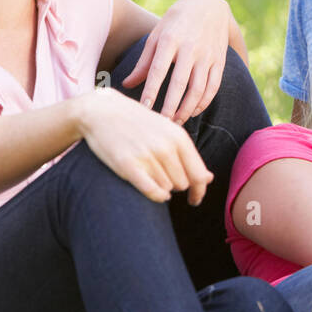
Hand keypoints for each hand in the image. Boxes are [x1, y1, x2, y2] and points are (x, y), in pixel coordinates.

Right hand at [78, 88, 212, 203]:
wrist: (102, 111)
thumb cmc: (137, 123)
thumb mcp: (168, 132)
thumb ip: (188, 156)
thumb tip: (209, 179)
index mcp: (179, 137)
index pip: (199, 175)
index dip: (199, 191)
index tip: (195, 200)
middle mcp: (166, 147)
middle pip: (183, 184)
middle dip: (176, 185)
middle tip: (162, 176)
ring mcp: (147, 156)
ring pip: (167, 188)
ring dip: (162, 187)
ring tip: (150, 173)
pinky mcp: (128, 165)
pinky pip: (152, 192)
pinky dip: (156, 196)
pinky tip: (153, 191)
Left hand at [121, 0, 234, 122]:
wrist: (210, 6)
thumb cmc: (176, 22)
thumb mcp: (157, 35)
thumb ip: (144, 62)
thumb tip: (127, 85)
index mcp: (170, 40)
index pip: (158, 70)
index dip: (151, 91)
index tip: (144, 109)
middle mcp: (190, 48)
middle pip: (180, 84)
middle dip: (170, 107)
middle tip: (161, 124)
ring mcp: (207, 55)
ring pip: (199, 89)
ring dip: (187, 109)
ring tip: (175, 122)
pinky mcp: (220, 61)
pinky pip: (213, 87)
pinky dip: (203, 102)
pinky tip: (193, 111)